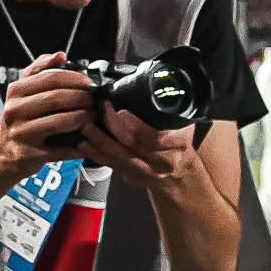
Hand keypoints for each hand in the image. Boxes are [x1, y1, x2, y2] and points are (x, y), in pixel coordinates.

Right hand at [0, 56, 96, 168]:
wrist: (3, 151)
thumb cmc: (20, 118)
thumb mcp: (23, 91)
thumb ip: (40, 69)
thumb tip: (60, 56)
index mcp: (16, 91)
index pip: (50, 78)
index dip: (75, 79)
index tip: (90, 83)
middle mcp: (15, 110)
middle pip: (56, 98)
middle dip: (82, 98)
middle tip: (94, 100)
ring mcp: (21, 133)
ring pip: (59, 121)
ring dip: (82, 118)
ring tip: (92, 116)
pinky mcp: (29, 153)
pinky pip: (59, 148)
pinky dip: (77, 144)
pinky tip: (86, 140)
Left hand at [79, 107, 203, 196]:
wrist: (182, 179)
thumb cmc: (181, 149)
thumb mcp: (185, 129)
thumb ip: (171, 114)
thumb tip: (152, 91)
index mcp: (176, 146)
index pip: (153, 138)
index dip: (134, 125)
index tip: (121, 112)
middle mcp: (161, 162)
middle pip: (132, 145)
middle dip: (112, 127)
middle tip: (100, 112)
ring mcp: (145, 172)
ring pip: (118, 157)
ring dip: (100, 142)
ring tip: (87, 128)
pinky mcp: (131, 178)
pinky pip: (111, 165)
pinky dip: (96, 154)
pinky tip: (84, 145)